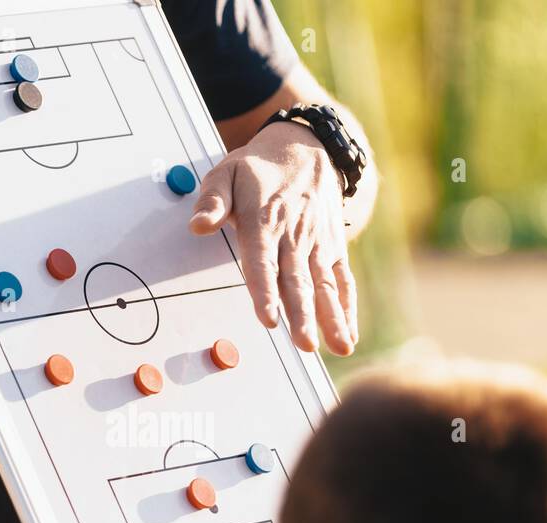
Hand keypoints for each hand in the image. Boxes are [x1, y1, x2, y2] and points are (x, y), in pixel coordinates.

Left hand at [189, 120, 357, 355]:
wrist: (305, 150)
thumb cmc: (257, 170)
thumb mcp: (226, 173)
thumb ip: (212, 201)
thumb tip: (198, 225)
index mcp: (263, 220)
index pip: (263, 261)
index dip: (265, 291)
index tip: (268, 317)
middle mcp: (293, 236)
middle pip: (297, 281)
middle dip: (302, 315)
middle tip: (305, 344)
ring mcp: (317, 245)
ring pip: (324, 286)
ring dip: (332, 318)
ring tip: (338, 348)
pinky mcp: (333, 249)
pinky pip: (342, 281)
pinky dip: (348, 308)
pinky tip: (348, 336)